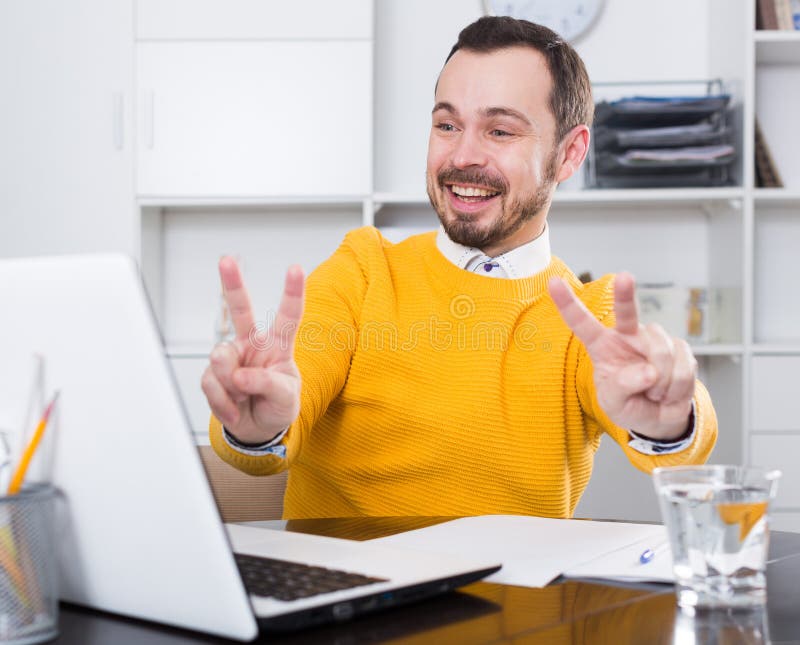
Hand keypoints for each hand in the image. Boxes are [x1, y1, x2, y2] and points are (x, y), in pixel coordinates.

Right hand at [201, 257, 304, 443]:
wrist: (257, 429)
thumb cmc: (278, 406)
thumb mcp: (285, 398)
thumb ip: (267, 384)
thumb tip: (239, 377)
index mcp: (278, 345)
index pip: (288, 317)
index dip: (292, 293)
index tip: (295, 269)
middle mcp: (252, 345)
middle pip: (240, 311)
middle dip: (231, 284)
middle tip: (225, 260)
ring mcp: (231, 358)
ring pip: (221, 361)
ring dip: (231, 387)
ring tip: (244, 401)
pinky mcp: (212, 375)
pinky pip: (211, 385)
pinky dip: (223, 403)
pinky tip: (234, 409)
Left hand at [548, 273, 696, 440]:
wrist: (658, 417)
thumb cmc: (629, 405)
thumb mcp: (614, 403)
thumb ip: (623, 386)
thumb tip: (649, 371)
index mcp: (601, 345)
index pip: (582, 323)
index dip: (567, 303)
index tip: (554, 282)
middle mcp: (627, 336)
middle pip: (626, 313)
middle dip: (625, 294)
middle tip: (624, 277)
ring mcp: (654, 340)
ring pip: (661, 352)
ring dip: (660, 382)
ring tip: (653, 393)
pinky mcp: (680, 348)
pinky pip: (682, 367)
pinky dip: (676, 387)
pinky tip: (669, 392)